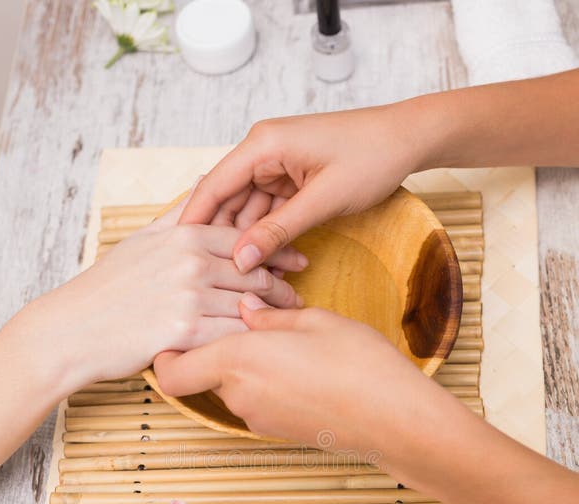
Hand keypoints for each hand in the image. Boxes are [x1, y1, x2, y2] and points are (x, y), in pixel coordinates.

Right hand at [34, 201, 306, 387]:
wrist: (74, 329)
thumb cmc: (108, 287)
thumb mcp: (143, 239)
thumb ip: (179, 213)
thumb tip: (204, 180)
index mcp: (184, 235)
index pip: (245, 241)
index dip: (276, 253)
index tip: (297, 263)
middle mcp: (190, 261)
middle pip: (255, 273)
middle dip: (283, 288)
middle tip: (300, 299)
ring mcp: (189, 295)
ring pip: (250, 305)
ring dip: (275, 318)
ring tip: (289, 326)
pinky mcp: (186, 331)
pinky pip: (235, 335)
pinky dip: (253, 341)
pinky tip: (264, 348)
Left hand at [153, 297, 448, 458]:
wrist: (394, 418)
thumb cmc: (358, 362)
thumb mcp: (313, 321)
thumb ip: (269, 315)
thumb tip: (246, 311)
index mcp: (238, 361)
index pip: (171, 372)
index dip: (165, 357)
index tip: (177, 336)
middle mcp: (240, 396)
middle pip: (203, 375)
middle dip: (217, 349)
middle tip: (247, 323)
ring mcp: (258, 418)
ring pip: (232, 388)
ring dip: (246, 367)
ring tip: (285, 343)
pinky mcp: (278, 431)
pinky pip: (256, 401)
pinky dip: (266, 384)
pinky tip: (300, 368)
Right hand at [179, 105, 429, 271]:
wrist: (408, 140)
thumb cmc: (371, 156)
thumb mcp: (323, 199)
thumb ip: (279, 230)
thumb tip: (241, 259)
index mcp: (262, 145)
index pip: (212, 186)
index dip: (192, 222)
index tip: (176, 255)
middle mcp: (262, 153)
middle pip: (226, 203)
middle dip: (223, 241)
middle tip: (216, 281)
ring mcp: (275, 168)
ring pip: (247, 214)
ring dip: (250, 245)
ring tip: (250, 281)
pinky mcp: (290, 182)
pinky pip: (268, 215)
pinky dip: (270, 240)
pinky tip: (272, 267)